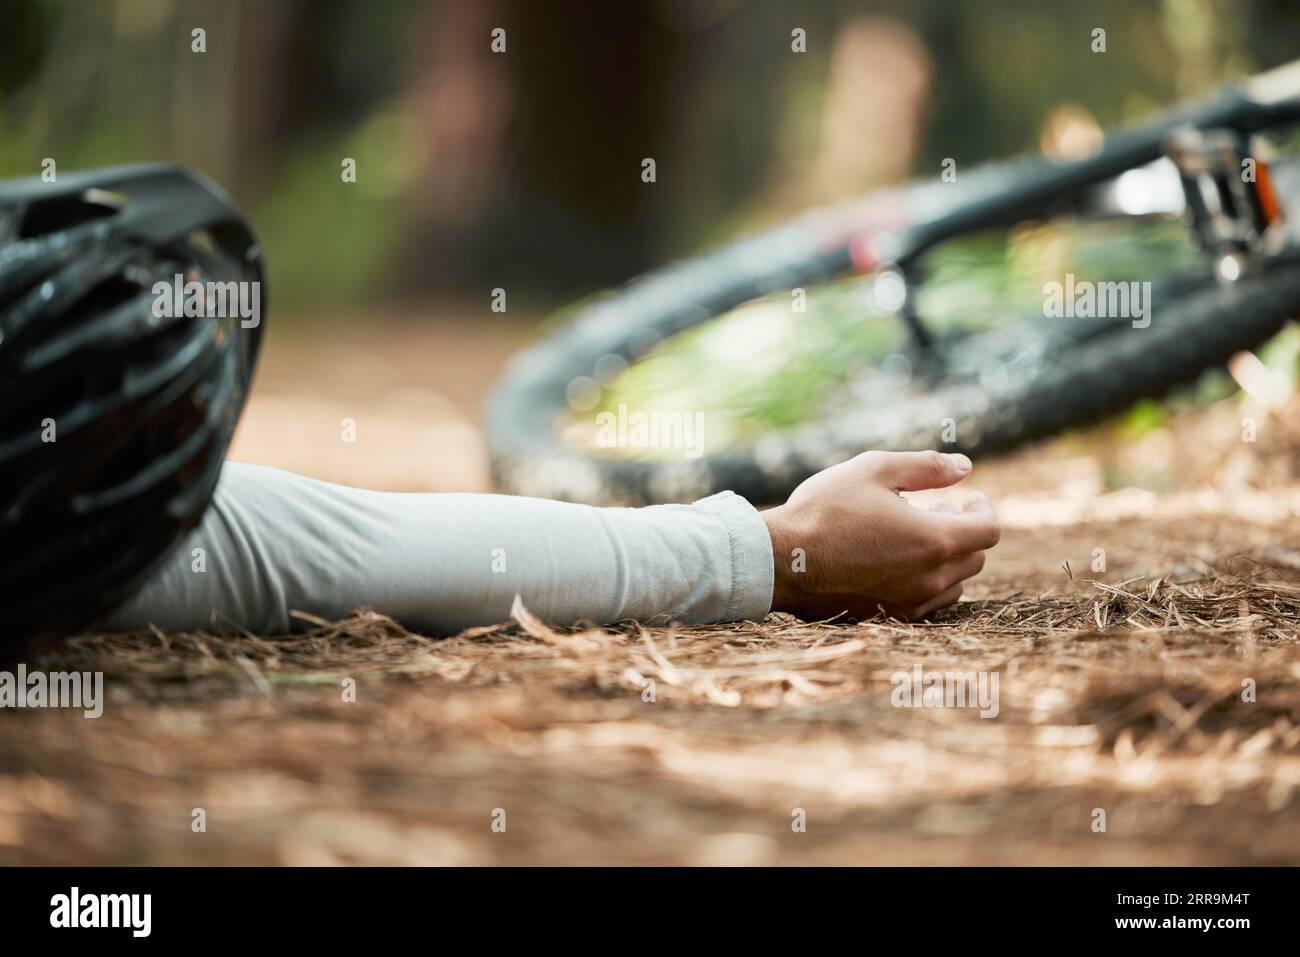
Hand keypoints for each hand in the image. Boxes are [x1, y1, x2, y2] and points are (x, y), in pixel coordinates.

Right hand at [761, 450, 999, 620]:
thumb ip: (926, 467)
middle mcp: (930, 578)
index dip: (983, 509)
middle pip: (975, 557)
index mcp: (934, 540)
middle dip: (963, 529)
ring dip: (948, 557)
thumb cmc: (825, 510)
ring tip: (915, 535)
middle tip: (935, 509)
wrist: (783, 560)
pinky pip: (930, 602)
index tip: (968, 498)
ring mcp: (911, 602)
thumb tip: (964, 467)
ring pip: (955, 583)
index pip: (988, 530)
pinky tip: (899, 560)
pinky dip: (929, 580)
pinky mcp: (892, 616)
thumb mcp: (874, 470)